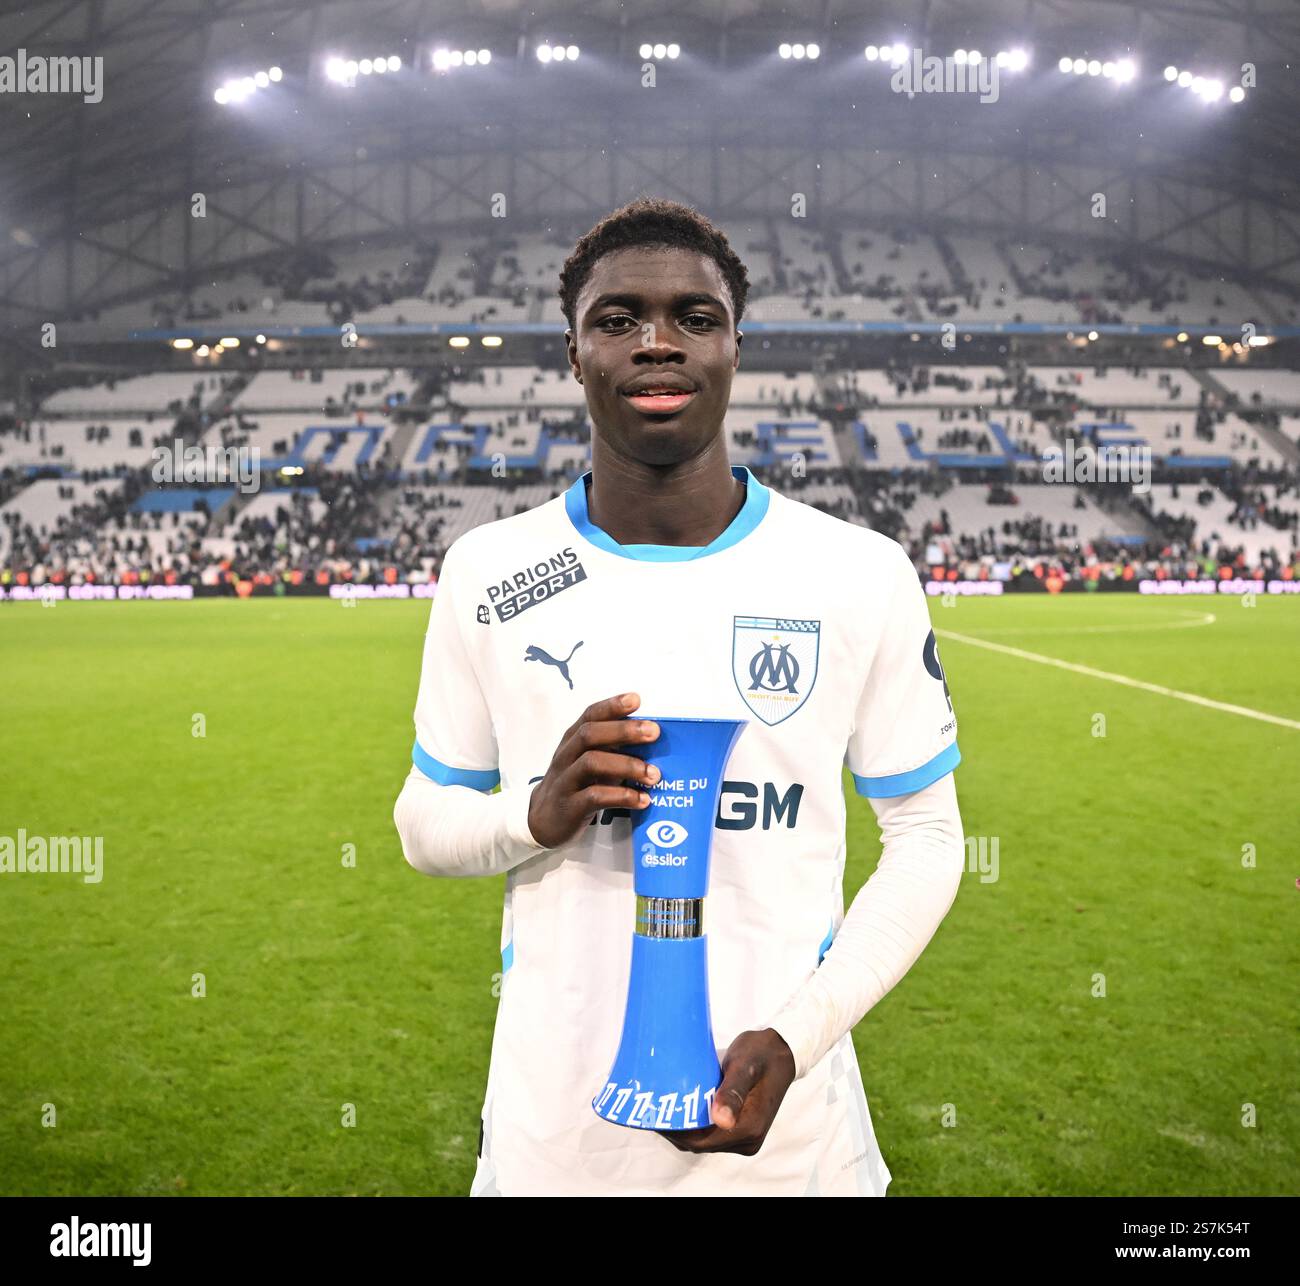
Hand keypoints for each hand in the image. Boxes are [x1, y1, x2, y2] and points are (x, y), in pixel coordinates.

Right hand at [526, 692, 660, 848]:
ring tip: (653, 775)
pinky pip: (595, 797)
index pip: (590, 715)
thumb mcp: (592, 763)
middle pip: (590, 734)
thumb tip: (653, 740)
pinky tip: (642, 800)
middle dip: (623, 730)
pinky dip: (622, 796)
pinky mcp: (570, 806)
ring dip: (626, 765)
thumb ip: (614, 750)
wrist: (543, 821)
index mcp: (573, 741)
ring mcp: (566, 781)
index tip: (636, 700)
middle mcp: (566, 756)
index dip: (611, 706)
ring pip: (591, 763)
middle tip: (654, 732)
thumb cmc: (576, 785)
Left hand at [658, 1029, 796, 1155]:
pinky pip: (711, 1134)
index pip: (702, 1141)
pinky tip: (682, 1106)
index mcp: (749, 1127)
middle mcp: (748, 1138)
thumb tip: (721, 1120)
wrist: (781, 1052)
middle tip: (652, 1105)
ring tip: (663, 1104)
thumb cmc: (761, 1054)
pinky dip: (695, 1125)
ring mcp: (746, 1136)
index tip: (654, 1112)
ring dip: (684, 1127)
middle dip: (676, 1129)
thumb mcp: (744, 1066)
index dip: (676, 1131)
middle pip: (701, 1143)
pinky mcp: (741, 1128)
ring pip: (704, 1140)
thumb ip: (732, 1091)